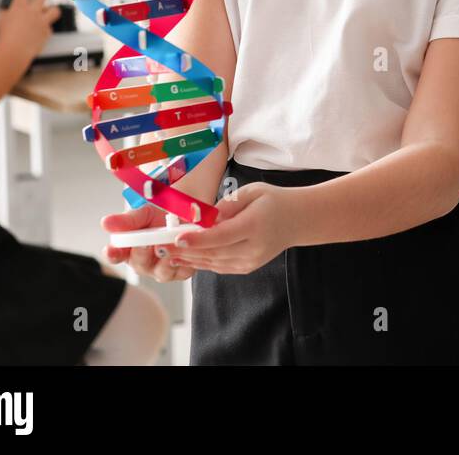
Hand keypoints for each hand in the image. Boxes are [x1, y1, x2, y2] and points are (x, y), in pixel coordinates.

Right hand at [0, 0, 59, 65]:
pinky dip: (44, 30)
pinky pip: (49, 28)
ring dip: (51, 11)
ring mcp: (42, 21)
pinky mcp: (47, 32)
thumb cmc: (5, 38)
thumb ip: (6, 13)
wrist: (14, 51)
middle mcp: (33, 11)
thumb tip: (7, 12)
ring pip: (55, 9)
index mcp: (19, 6)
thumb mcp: (0, 21)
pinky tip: (38, 34)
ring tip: (45, 15)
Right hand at [102, 205, 195, 282]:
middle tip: (145, 242)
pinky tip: (185, 250)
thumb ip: (127, 220)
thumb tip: (106, 223)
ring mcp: (162, 270)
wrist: (187, 215)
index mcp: (128, 250)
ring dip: (165, 258)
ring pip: (161, 271)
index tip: (111, 250)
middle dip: (142, 252)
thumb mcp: (144, 214)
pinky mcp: (181, 272)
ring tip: (168, 246)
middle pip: (139, 263)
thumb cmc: (160, 217)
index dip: (113, 254)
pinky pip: (182, 271)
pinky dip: (184, 261)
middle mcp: (144, 263)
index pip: (115, 255)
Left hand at [167, 182, 300, 274]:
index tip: (177, 239)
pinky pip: (219, 267)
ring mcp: (251, 261)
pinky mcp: (247, 267)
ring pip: (213, 263)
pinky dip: (201, 262)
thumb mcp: (252, 192)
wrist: (298, 220)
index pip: (222, 235)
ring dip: (189, 259)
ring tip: (166, 254)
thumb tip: (204, 218)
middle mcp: (253, 247)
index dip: (198, 239)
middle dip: (184, 251)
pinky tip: (186, 257)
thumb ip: (227, 205)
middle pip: (213, 252)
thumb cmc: (273, 201)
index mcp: (255, 225)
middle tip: (160, 247)